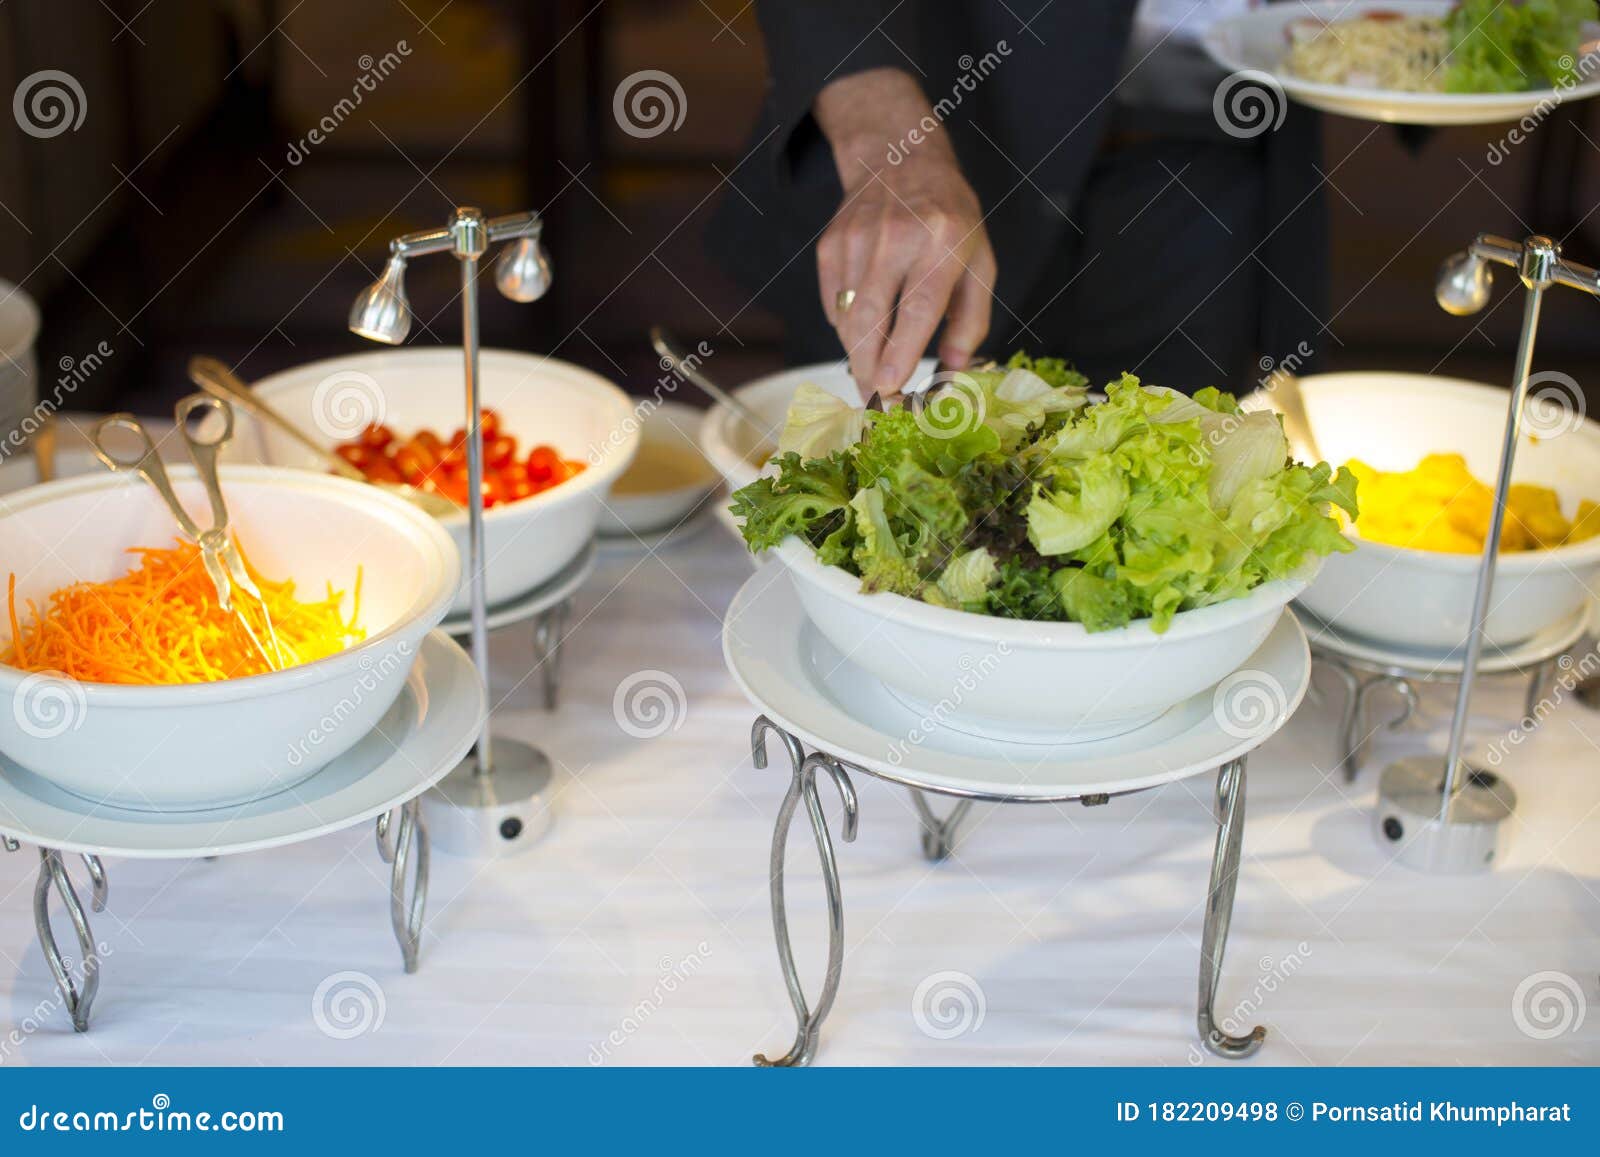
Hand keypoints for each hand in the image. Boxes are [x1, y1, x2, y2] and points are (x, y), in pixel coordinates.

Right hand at [813, 69, 995, 397]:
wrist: (900, 158)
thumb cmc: (950, 219)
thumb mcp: (980, 261)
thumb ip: (971, 319)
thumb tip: (954, 369)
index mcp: (944, 240)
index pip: (918, 306)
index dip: (901, 351)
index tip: (890, 388)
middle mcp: (897, 237)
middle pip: (872, 317)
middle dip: (868, 368)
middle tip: (875, 401)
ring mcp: (858, 239)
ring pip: (848, 317)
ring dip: (857, 353)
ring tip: (871, 372)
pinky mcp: (831, 245)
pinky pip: (834, 304)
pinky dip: (846, 326)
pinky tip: (865, 327)